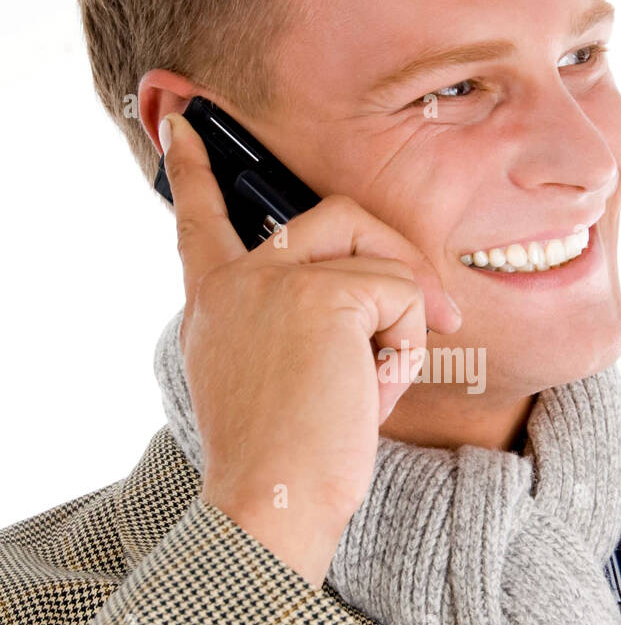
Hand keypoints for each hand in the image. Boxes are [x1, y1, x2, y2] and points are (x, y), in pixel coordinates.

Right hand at [159, 110, 461, 586]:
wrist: (270, 502)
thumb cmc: (283, 463)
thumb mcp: (271, 381)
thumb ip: (295, 326)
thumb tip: (378, 294)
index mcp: (214, 306)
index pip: (201, 219)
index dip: (193, 168)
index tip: (184, 122)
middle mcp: (235, 282)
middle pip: (333, 217)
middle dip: (394, 255)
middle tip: (434, 313)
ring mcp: (274, 281)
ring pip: (378, 257)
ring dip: (402, 322)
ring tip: (377, 383)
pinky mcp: (322, 295)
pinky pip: (401, 295)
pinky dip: (407, 347)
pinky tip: (375, 391)